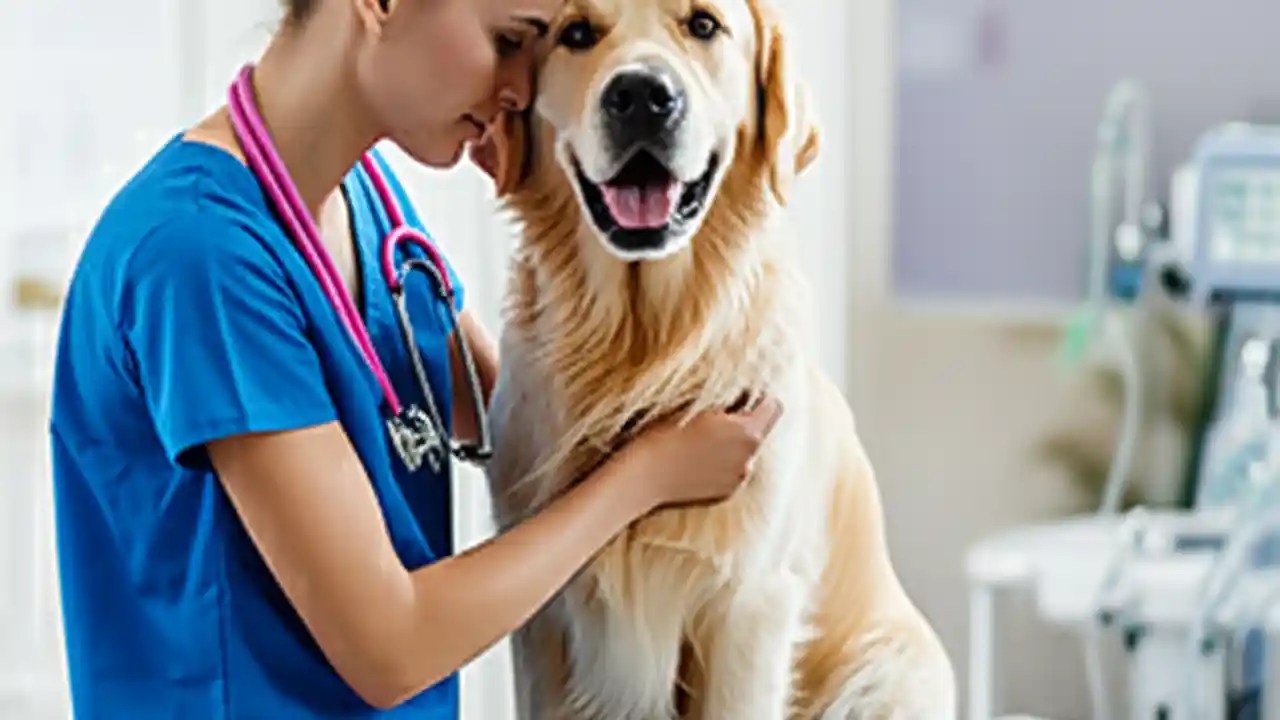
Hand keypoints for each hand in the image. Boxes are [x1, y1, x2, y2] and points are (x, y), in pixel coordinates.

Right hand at [610, 397, 784, 511]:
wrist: (644, 476)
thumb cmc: (666, 433)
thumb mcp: (699, 404)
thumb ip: (729, 401)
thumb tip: (744, 394)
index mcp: (748, 432)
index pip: (774, 407)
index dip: (758, 397)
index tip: (740, 396)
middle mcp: (750, 458)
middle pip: (758, 431)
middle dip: (743, 423)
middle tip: (713, 418)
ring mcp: (739, 478)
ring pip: (744, 452)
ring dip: (732, 445)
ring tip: (701, 441)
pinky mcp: (726, 493)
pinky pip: (733, 470)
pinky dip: (722, 464)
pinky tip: (697, 461)